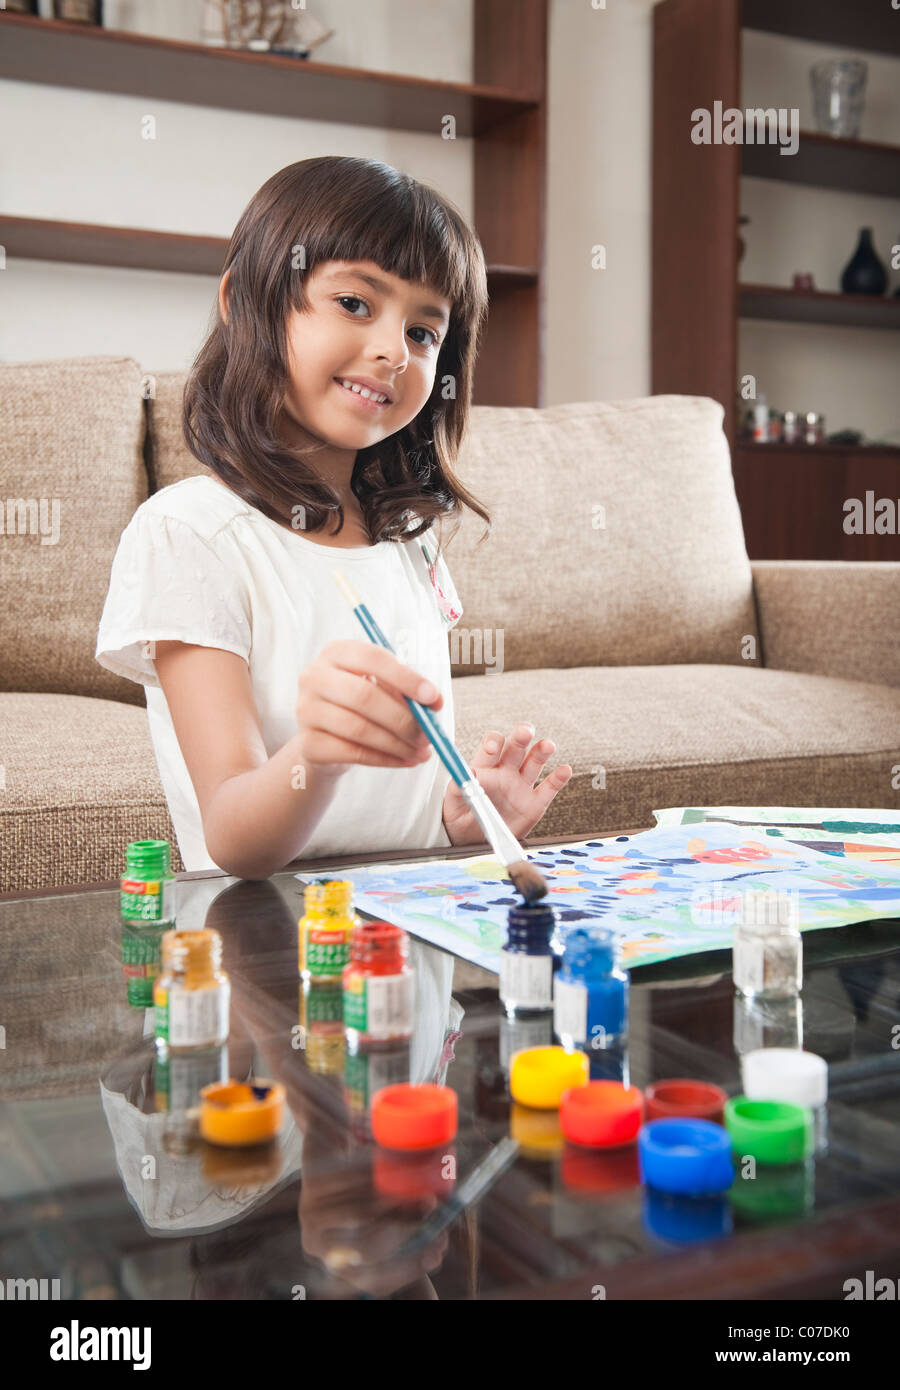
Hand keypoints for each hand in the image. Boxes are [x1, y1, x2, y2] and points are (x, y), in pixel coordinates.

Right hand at [295, 640, 440, 774]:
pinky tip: (405, 760)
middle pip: (363, 696)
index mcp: (336, 652)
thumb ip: (405, 690)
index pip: (372, 658)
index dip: (406, 678)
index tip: (433, 697)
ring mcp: (306, 711)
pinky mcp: (308, 744)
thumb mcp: (381, 687)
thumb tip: (433, 702)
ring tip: (421, 751)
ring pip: (359, 729)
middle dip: (403, 718)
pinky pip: (353, 754)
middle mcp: (314, 677)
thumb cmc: (361, 705)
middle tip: (428, 734)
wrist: (327, 737)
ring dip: (397, 744)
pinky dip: (386, 760)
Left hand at [442, 723, 571, 845]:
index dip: (494, 742)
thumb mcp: (453, 802)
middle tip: (526, 731)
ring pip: (534, 762)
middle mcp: (505, 772)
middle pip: (516, 747)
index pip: (492, 746)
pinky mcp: (534, 803)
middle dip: (521, 737)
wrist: (472, 841)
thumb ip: (459, 786)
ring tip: (548, 745)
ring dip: (541, 751)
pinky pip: (549, 788)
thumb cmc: (461, 817)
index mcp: (484, 768)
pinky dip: (558, 778)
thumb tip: (466, 773)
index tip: (495, 748)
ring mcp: (521, 786)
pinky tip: (565, 769)